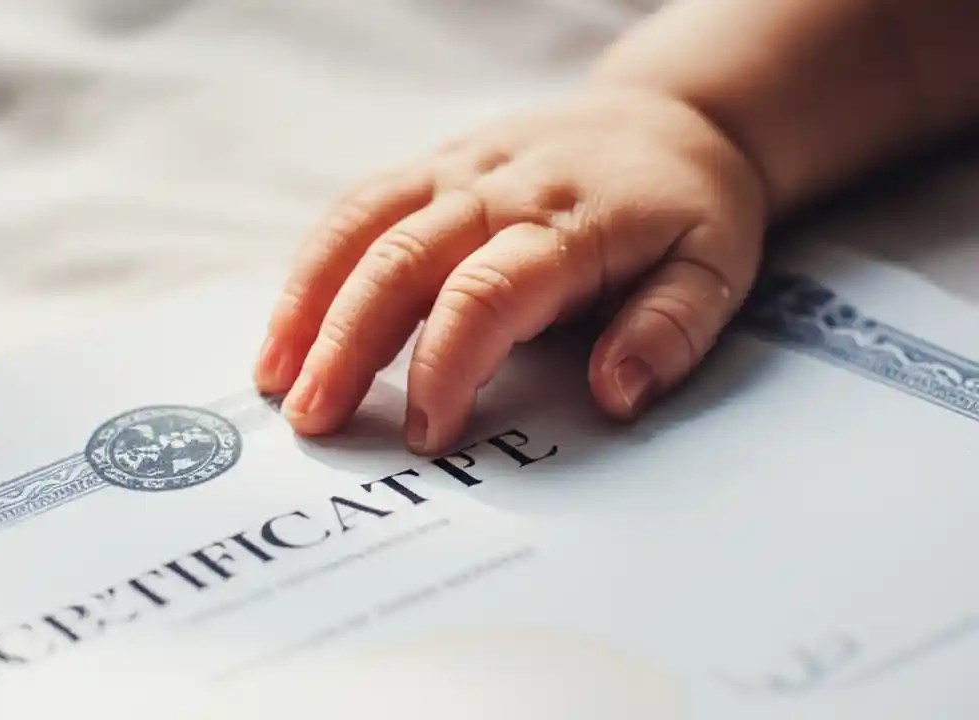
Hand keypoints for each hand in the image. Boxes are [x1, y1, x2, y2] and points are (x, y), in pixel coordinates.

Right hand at [254, 87, 768, 454]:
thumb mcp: (714, 273)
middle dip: (347, 345)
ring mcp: (456, 171)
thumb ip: (668, 333)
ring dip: (308, 303)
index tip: (424, 433)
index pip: (486, 295)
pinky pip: (357, 207)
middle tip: (313, 421)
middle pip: (400, 262)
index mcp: (567, 226)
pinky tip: (289, 323)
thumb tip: (613, 395)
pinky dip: (313, 265)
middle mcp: (498, 191)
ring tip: (274, 377)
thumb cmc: (686, 209)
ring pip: (361, 228)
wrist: (667, 119)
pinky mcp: (433, 165)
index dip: (446, 365)